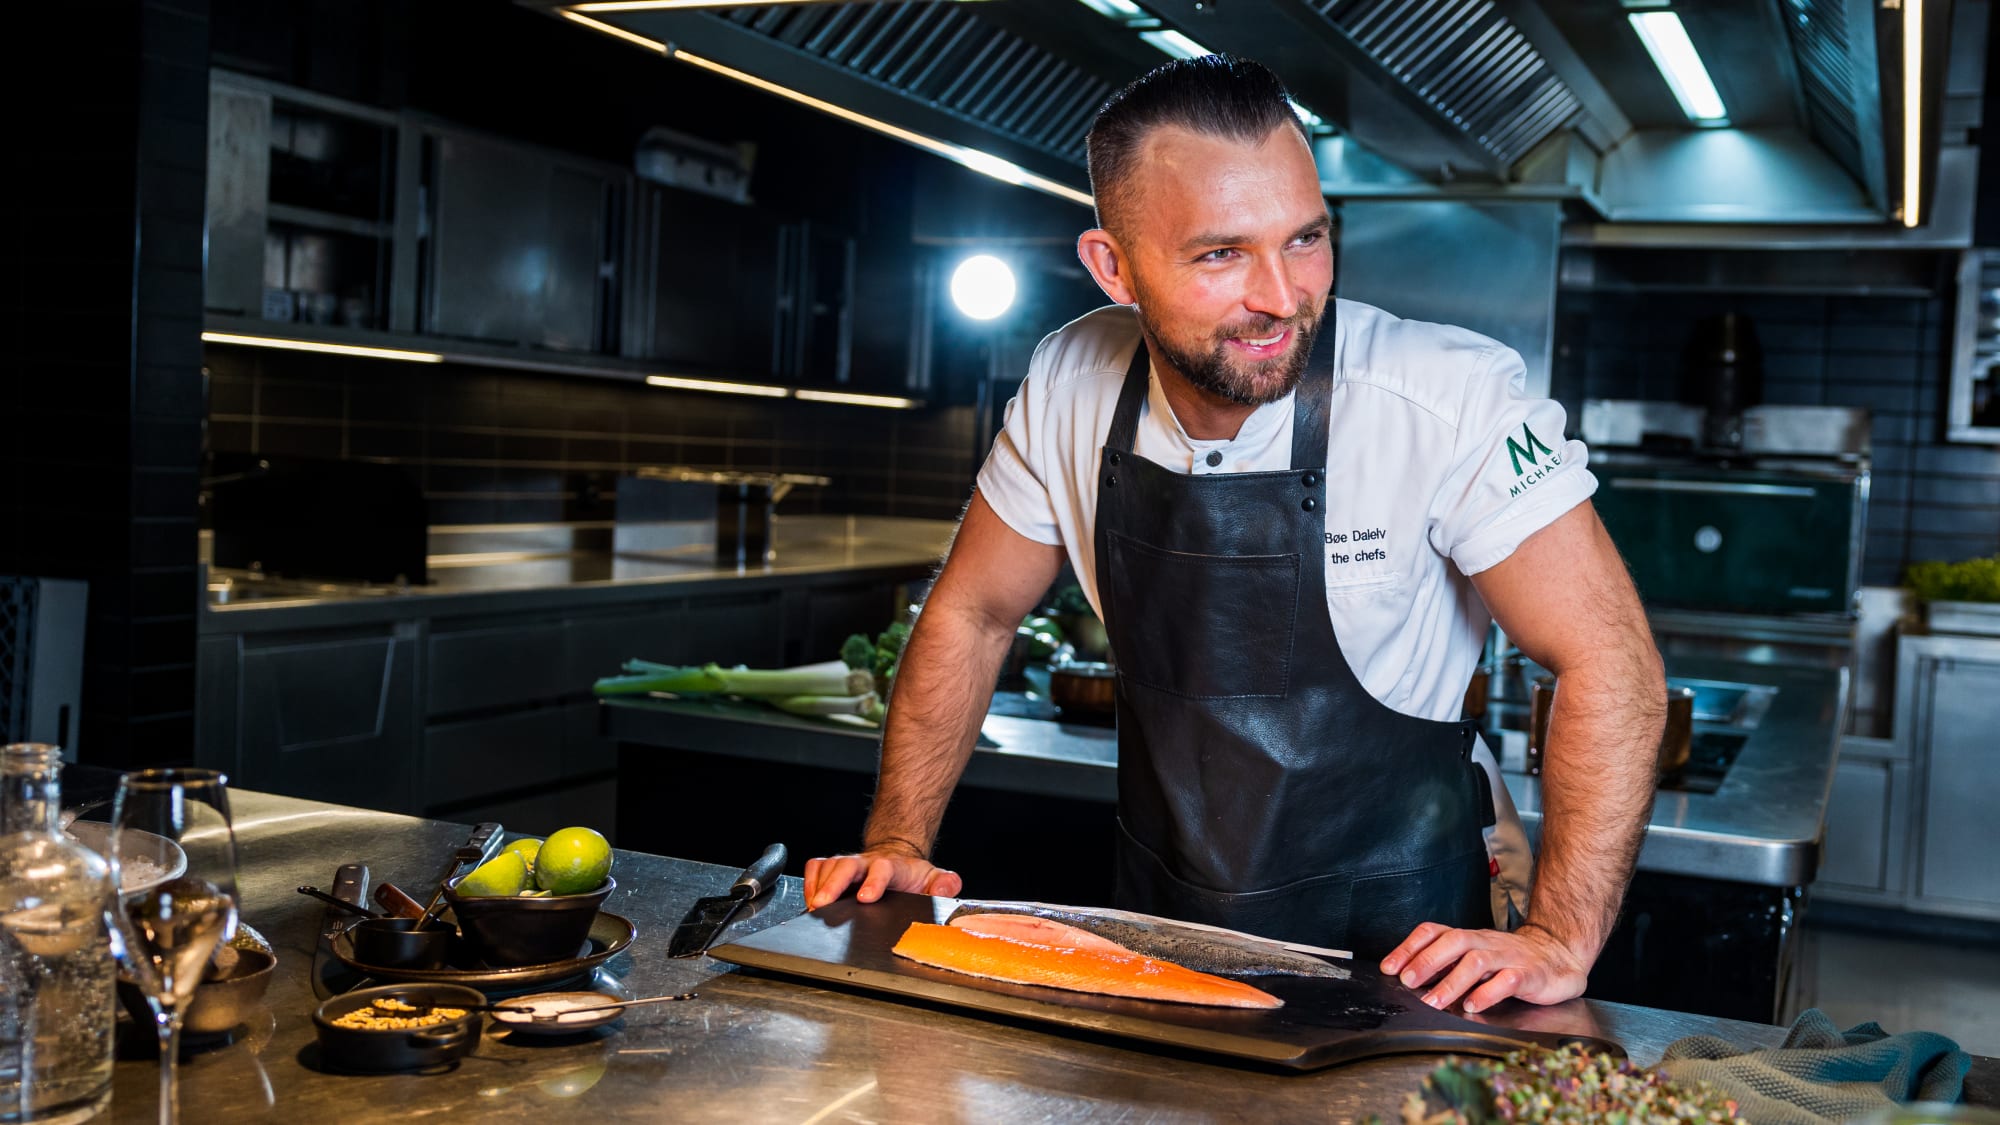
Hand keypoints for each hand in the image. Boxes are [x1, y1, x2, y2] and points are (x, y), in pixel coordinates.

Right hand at [803, 846, 962, 910]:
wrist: (895, 859)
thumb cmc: (911, 876)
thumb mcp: (934, 878)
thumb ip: (945, 884)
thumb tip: (946, 887)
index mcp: (892, 867)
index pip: (883, 869)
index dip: (874, 882)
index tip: (865, 897)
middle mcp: (866, 863)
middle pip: (846, 865)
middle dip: (833, 884)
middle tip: (823, 904)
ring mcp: (848, 864)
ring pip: (827, 866)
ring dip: (817, 886)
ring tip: (813, 907)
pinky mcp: (833, 867)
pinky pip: (815, 868)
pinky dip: (809, 882)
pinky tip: (809, 900)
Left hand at [1379, 922, 1588, 1013]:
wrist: (1559, 956)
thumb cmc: (1510, 960)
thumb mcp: (1476, 957)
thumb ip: (1448, 965)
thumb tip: (1408, 978)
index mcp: (1469, 938)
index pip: (1435, 932)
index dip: (1409, 947)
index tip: (1389, 967)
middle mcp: (1485, 943)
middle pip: (1454, 941)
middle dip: (1427, 961)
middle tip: (1408, 981)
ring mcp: (1508, 957)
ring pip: (1477, 961)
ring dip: (1451, 982)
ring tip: (1433, 1001)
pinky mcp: (1529, 974)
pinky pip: (1507, 980)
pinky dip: (1488, 993)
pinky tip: (1473, 1006)